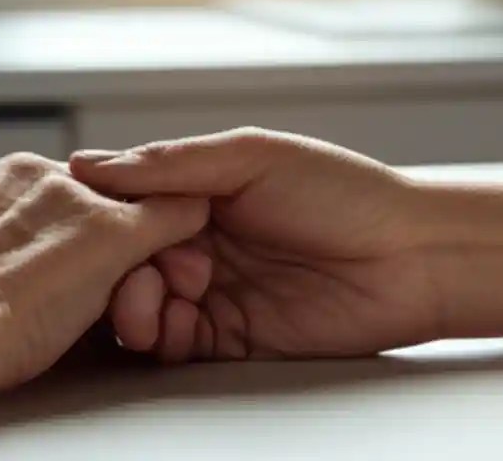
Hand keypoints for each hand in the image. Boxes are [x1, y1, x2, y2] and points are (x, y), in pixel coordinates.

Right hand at [70, 128, 441, 362]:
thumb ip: (171, 164)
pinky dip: (164, 336)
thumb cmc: (345, 193)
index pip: (130, 205)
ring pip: (144, 304)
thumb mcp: (252, 158)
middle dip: (121, 269)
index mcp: (201, 191)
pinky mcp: (232, 337)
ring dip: (135, 305)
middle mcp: (202, 241)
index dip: (110, 218)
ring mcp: (215, 290)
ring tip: (156, 300)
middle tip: (139, 271)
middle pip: (128, 260)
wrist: (413, 259)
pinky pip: (177, 342)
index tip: (99, 225)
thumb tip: (89, 164)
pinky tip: (175, 324)